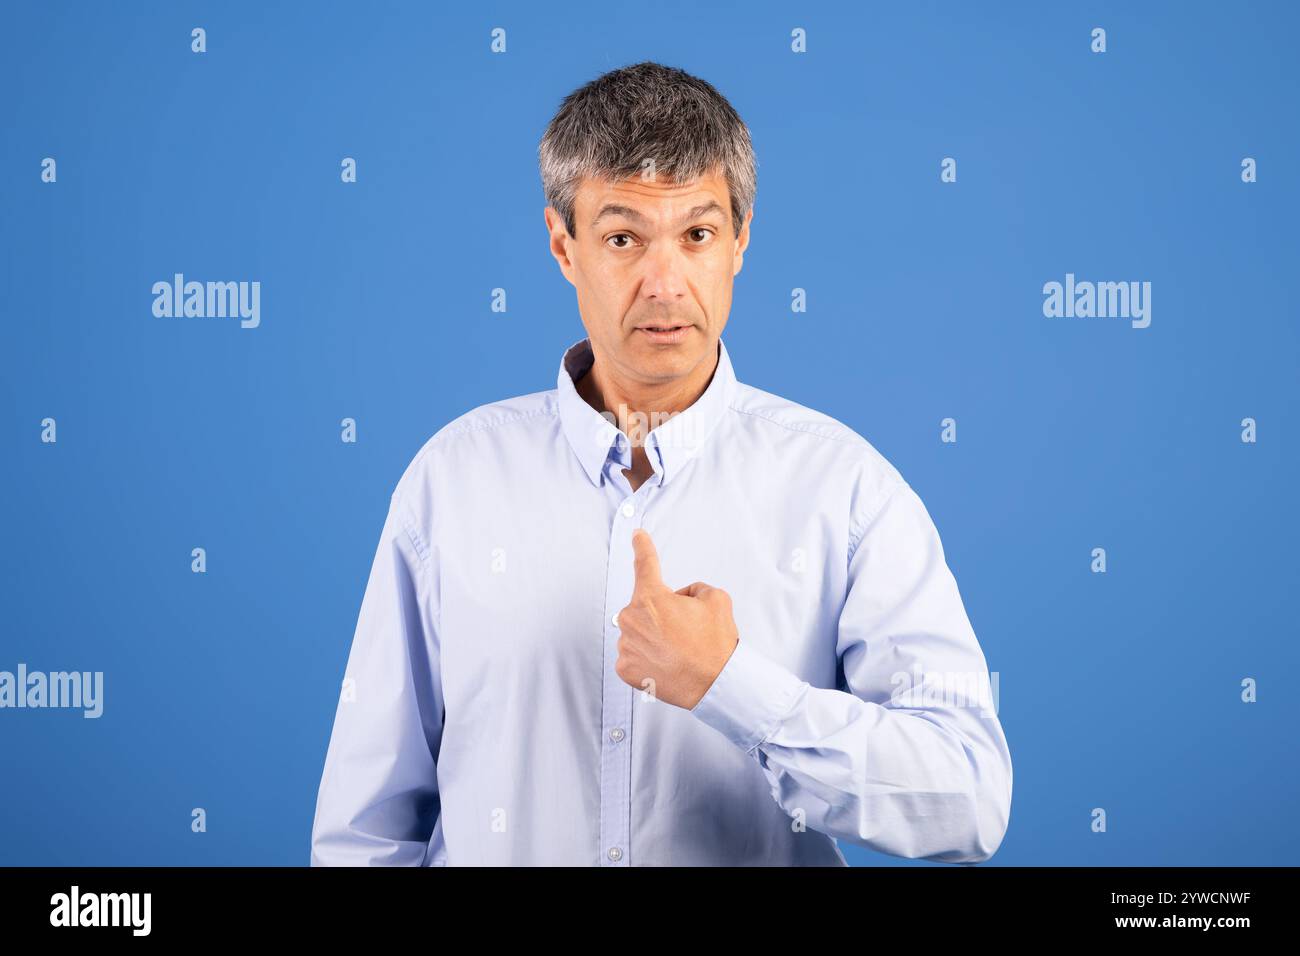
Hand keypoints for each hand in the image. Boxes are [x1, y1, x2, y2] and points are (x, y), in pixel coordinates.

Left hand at [614, 528, 738, 708]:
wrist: (717, 684)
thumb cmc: (716, 642)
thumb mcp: (717, 598)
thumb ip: (693, 589)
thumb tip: (681, 598)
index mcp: (651, 598)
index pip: (645, 564)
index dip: (642, 546)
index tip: (637, 535)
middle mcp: (631, 620)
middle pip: (644, 607)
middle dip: (661, 613)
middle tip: (685, 631)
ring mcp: (626, 646)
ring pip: (637, 632)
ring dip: (653, 637)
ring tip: (678, 651)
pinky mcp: (624, 669)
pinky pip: (633, 655)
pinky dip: (647, 658)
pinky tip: (666, 664)